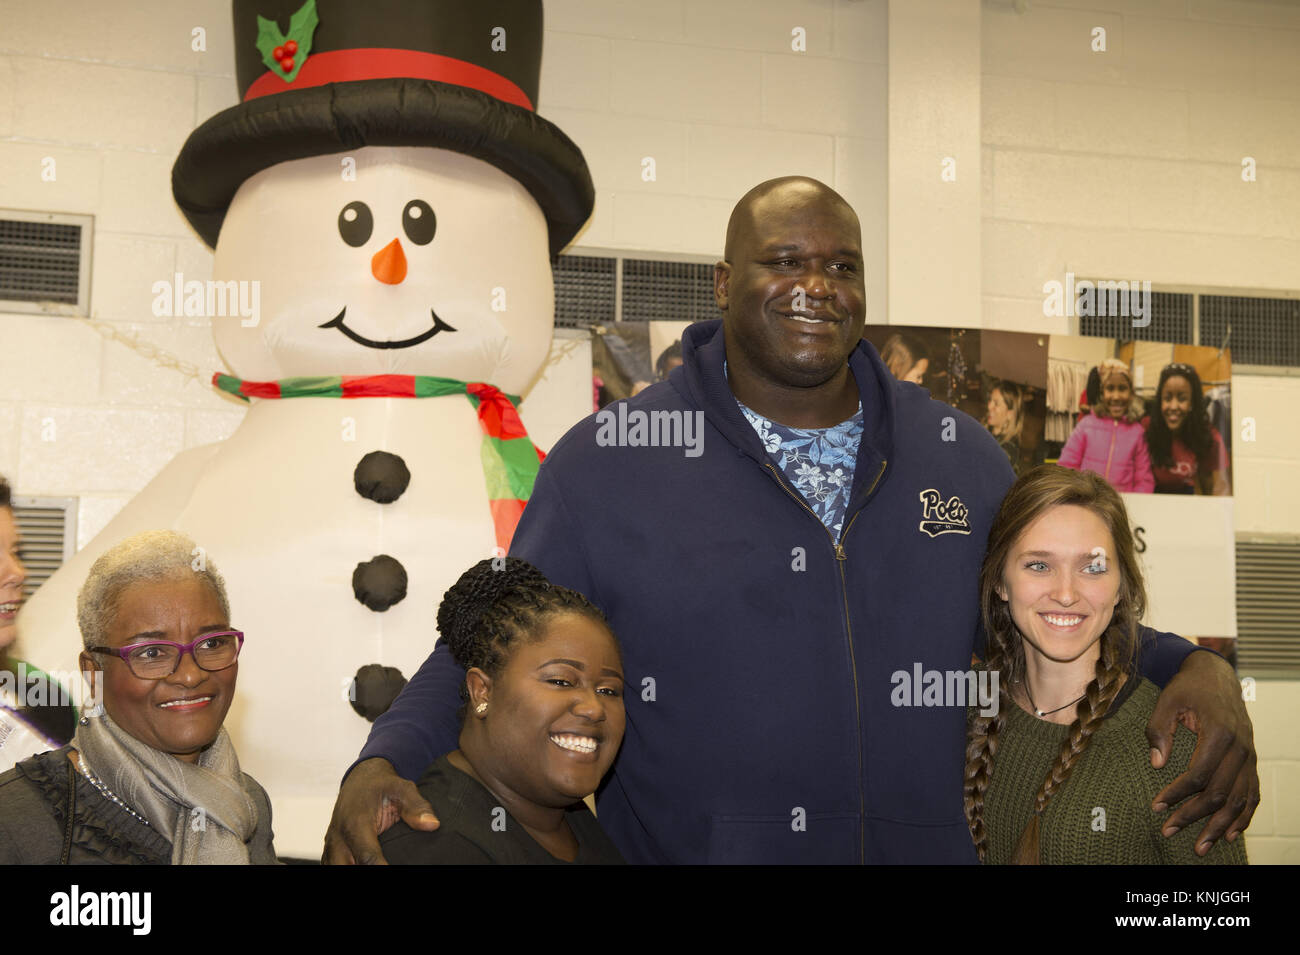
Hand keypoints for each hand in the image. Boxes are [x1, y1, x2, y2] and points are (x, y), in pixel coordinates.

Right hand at [321, 758, 438, 864]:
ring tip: (382, 863)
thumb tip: (432, 824)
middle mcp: (340, 836)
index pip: (367, 856)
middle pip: (346, 867)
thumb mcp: (403, 789)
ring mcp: (332, 844)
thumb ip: (417, 807)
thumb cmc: (382, 785)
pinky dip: (349, 867)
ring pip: (336, 867)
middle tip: (389, 866)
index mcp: (357, 822)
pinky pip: (334, 865)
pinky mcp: (331, 849)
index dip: (380, 868)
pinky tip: (365, 865)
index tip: (394, 870)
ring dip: (355, 869)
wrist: (361, 779)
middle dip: (366, 871)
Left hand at [1146, 651, 1258, 855]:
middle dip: (1194, 816)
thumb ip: (1159, 730)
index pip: (1199, 775)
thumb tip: (1157, 764)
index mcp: (1219, 732)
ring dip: (1220, 825)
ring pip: (1239, 799)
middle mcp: (1241, 748)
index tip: (1156, 806)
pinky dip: (1244, 816)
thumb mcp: (1167, 700)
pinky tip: (1230, 833)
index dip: (1177, 794)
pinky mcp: (1251, 760)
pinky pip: (1252, 793)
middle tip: (1168, 831)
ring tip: (1201, 847)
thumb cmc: (1187, 688)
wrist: (1215, 675)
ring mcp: (1249, 756)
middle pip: (1220, 793)